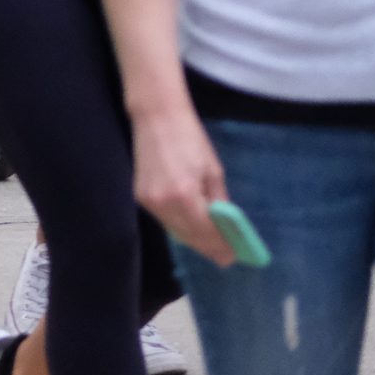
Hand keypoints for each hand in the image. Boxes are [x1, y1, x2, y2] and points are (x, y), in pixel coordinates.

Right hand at [133, 104, 234, 265]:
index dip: (221, 244)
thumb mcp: (213, 171)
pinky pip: (165, 219)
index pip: (206, 231)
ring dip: (194, 239)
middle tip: (226, 257)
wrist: (156, 117)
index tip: (234, 255)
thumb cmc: (191, 139)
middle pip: (189, 236)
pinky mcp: (140, 196)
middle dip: (209, 247)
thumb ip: (219, 202)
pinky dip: (180, 226)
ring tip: (212, 246)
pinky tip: (192, 228)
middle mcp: (162, 203)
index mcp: (184, 195)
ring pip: (175, 230)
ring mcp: (147, 201)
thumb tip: (226, 226)